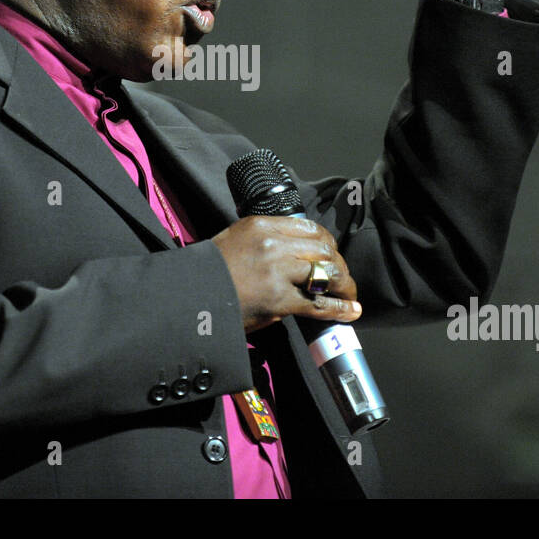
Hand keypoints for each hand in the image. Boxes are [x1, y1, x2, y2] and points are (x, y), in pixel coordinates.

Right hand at [211, 215, 360, 333]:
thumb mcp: (236, 241)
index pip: (310, 228)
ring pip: (327, 273)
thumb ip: (267, 242)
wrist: (188, 295)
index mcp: (261, 225)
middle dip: (340, 267)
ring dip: (344, 286)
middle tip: (344, 281)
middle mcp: (272, 243)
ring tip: (349, 297)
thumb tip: (298, 257)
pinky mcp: (278, 299)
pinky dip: (339, 309)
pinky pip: (318, 303)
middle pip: (324, 249)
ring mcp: (276, 270)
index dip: (329, 244)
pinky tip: (350, 313)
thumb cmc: (210, 272)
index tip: (333, 256)